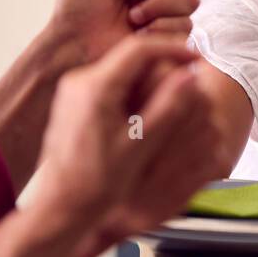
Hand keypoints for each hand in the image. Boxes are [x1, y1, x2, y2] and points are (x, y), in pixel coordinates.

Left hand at [28, 35, 223, 247]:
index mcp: (94, 87)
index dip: (174, 49)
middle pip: (130, 58)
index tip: (197, 60)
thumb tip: (191, 76)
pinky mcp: (73, 103)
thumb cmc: (97, 184)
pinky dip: (133, 93)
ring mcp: (73, 91)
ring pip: (121, 71)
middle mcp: (78, 81)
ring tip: (173, 101)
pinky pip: (110, 85)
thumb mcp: (141, 145)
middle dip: (162, 67)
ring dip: (148, 80)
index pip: (140, 48)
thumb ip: (168, 107)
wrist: (60, 208)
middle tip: (190, 81)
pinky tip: (147, 115)